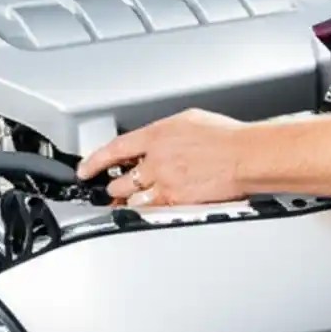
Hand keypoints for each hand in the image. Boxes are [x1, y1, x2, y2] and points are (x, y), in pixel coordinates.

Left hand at [76, 109, 250, 206]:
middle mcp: (155, 160)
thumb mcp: (189, 120)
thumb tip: (156, 137)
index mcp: (156, 135)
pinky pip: (151, 210)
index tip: (86, 169)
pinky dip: (147, 210)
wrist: (244, 155)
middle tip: (114, 188)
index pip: (114, 149)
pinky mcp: (177, 201)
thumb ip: (166, 131)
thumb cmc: (226, 136)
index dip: (95, 161)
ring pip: (132, 199)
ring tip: (131, 201)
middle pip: (120, 180)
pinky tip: (149, 209)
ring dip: (129, 201)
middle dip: (115, 186)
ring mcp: (164, 183)